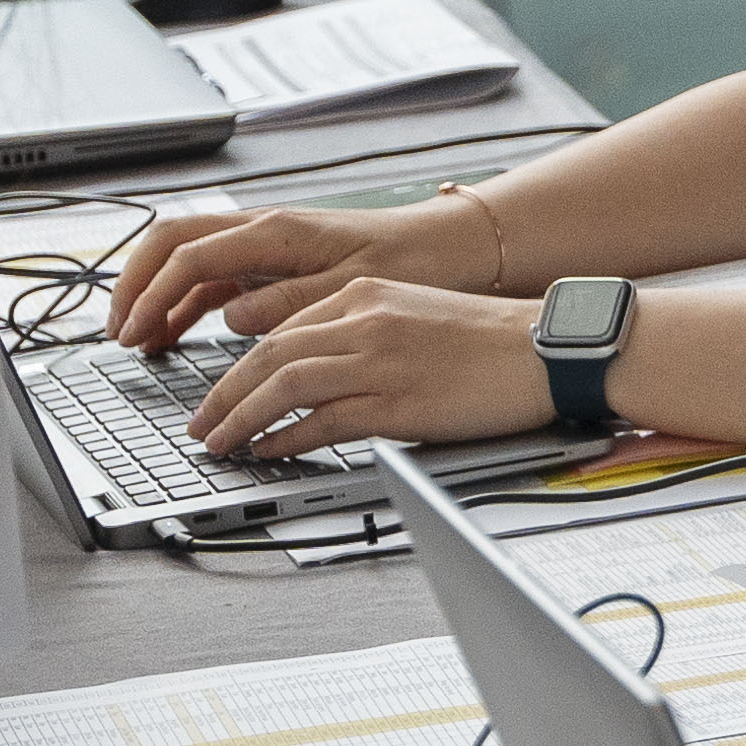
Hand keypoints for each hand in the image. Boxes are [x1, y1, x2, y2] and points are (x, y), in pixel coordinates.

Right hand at [109, 198, 478, 349]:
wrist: (447, 248)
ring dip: (156, 298)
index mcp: (276, 231)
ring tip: (138, 344)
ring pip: (186, 262)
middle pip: (170, 245)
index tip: (133, 333)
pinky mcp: (271, 264)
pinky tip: (173, 337)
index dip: (152, 294)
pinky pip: (211, 280)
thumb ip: (288, 302)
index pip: (188, 255)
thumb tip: (232, 317)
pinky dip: (184, 306)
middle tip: (117, 333)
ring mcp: (263, 246)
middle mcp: (262, 230)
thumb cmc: (409, 262)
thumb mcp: (351, 289)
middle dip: (134, 286)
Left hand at [181, 280, 553, 456]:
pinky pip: (322, 422)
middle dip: (222, 394)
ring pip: (283, 386)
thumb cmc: (490, 343)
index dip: (237, 364)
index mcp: (365, 295)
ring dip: (240, 419)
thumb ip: (361, 334)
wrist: (547, 350)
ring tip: (218, 444)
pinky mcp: (397, 403)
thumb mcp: (413, 316)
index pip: (280, 328)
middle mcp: (364, 321)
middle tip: (198, 424)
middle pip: (268, 356)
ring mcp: (378, 361)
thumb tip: (314, 369)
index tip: (219, 391)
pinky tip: (268, 451)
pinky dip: (286, 438)